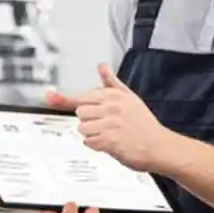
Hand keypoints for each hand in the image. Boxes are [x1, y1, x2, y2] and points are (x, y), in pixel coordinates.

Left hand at [54, 63, 178, 173]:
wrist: (160, 146)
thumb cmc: (144, 123)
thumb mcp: (129, 97)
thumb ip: (111, 82)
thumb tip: (101, 66)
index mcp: (115, 95)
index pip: (83, 97)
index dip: (79, 103)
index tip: (53, 97)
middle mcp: (112, 107)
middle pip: (80, 112)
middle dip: (88, 120)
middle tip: (104, 124)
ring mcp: (111, 124)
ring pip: (82, 128)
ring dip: (92, 134)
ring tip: (108, 134)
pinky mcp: (110, 141)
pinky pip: (88, 142)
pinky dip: (96, 145)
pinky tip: (109, 143)